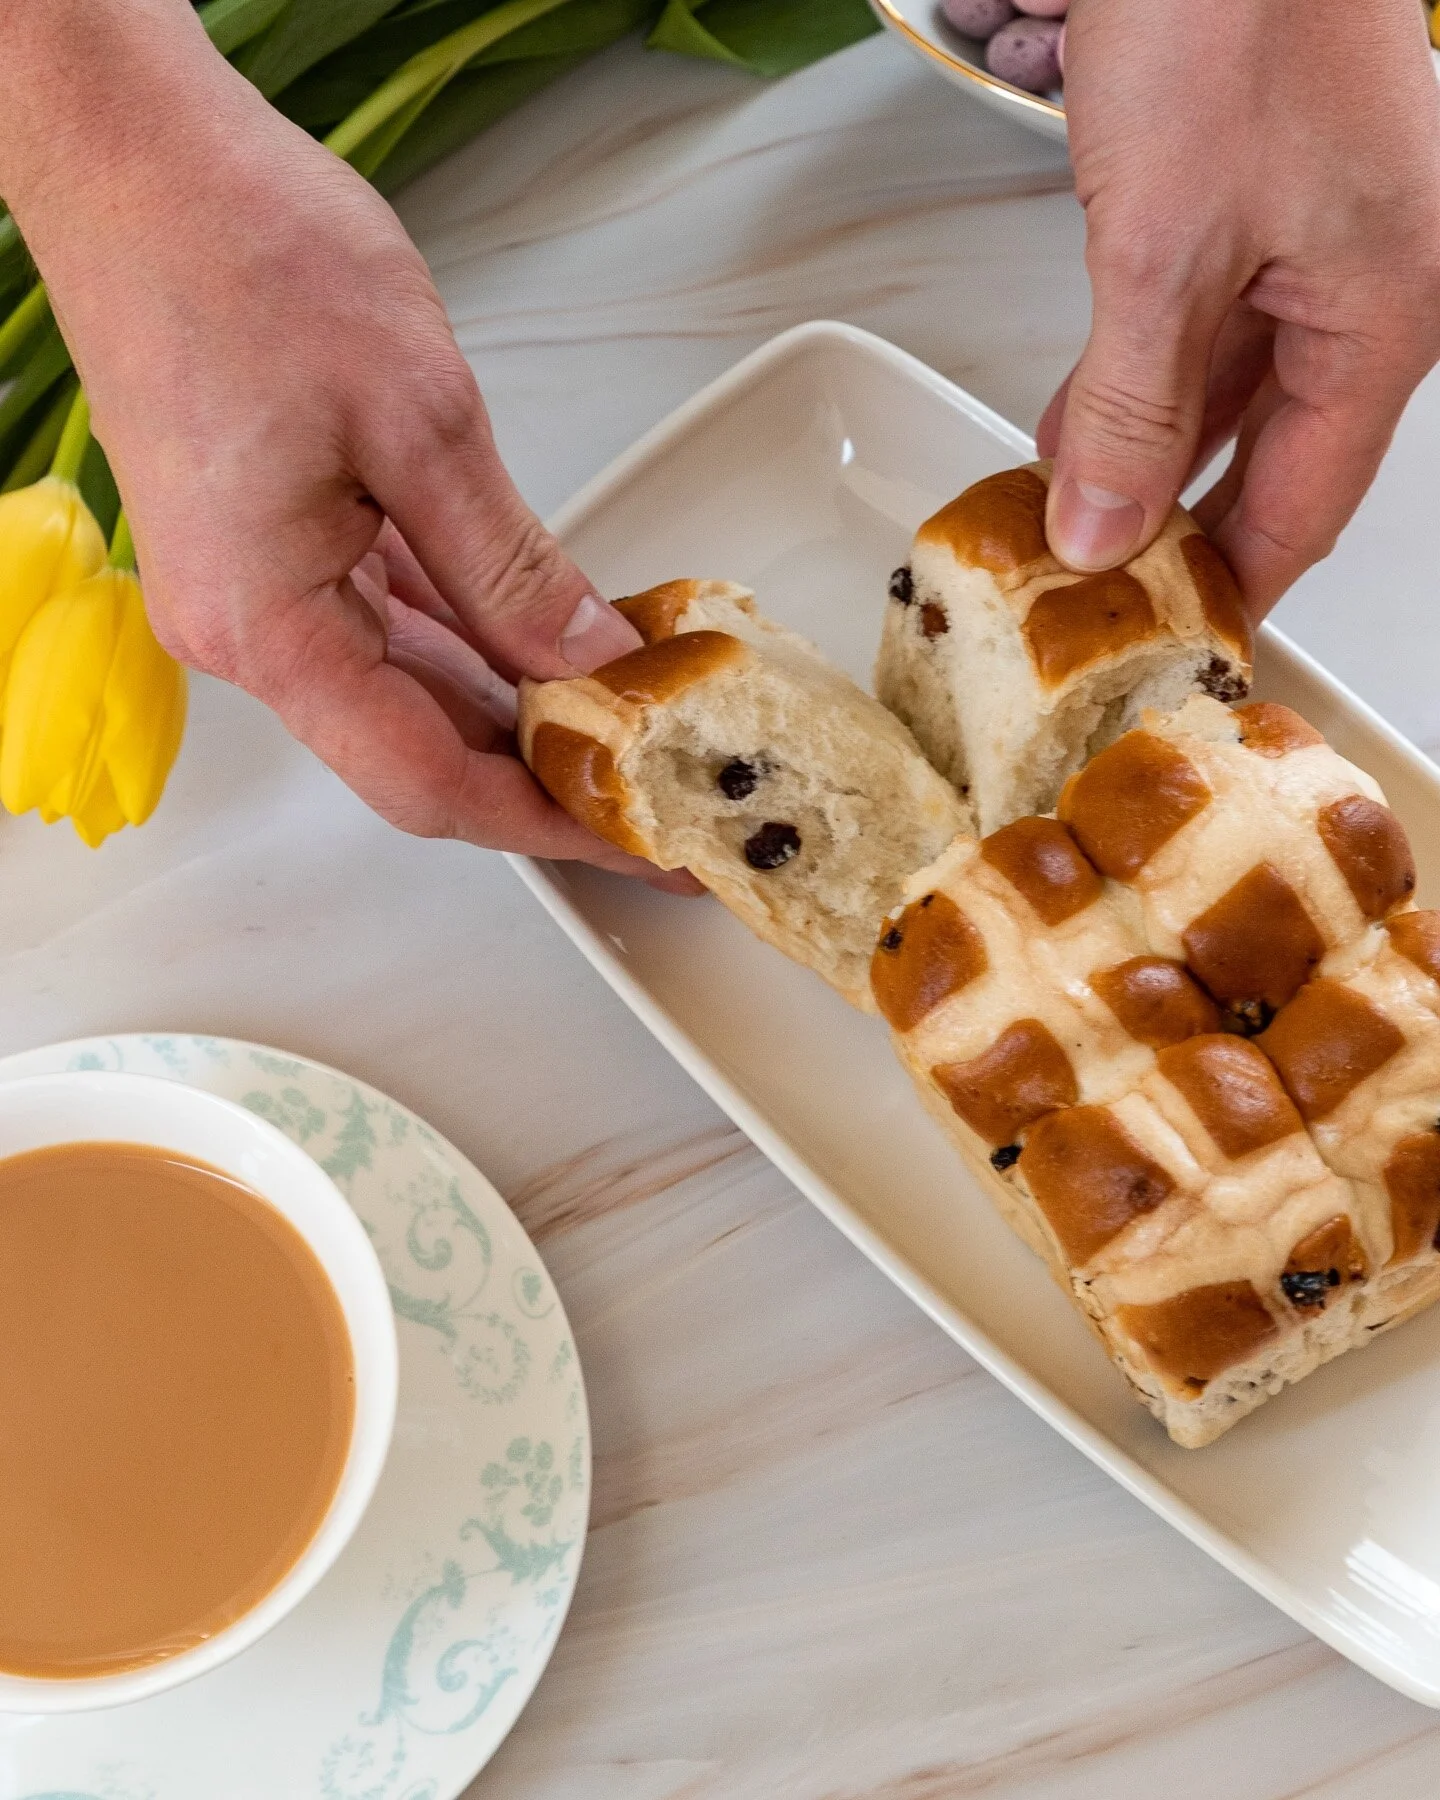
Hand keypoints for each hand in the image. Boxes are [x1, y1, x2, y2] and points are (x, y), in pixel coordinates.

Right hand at [0, 0, 694, 887]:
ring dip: (514, 717)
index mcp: (269, 627)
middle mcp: (248, 634)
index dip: (546, 823)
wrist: (135, 158)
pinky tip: (548, 653)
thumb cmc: (238, 251)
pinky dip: (472, 647)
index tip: (637, 839)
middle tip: (657, 798)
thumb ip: (512, 568)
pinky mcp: (270, 549)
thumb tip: (593, 667)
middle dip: (544, 782)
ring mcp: (254, 595)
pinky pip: (388, 630)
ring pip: (408, 696)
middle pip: (418, 755)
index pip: (430, 781)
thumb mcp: (417, 418)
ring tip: (626, 735)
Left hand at [1037, 0, 1439, 616]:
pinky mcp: (1252, 198)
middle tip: (1097, 600)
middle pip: (1270, 456)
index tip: (1169, 644)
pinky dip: (1137, 382)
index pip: (1305, 506)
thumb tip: (1106, 532)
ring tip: (1065, 524)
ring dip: (1144, 457)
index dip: (1231, 585)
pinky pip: (1200, 326)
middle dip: (1175, 525)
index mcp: (1383, 316)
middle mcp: (1365, 286)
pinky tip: (1077, 425)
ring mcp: (1311, 241)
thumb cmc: (1229, 15)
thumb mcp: (1161, 249)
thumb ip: (1132, 408)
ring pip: (1226, 394)